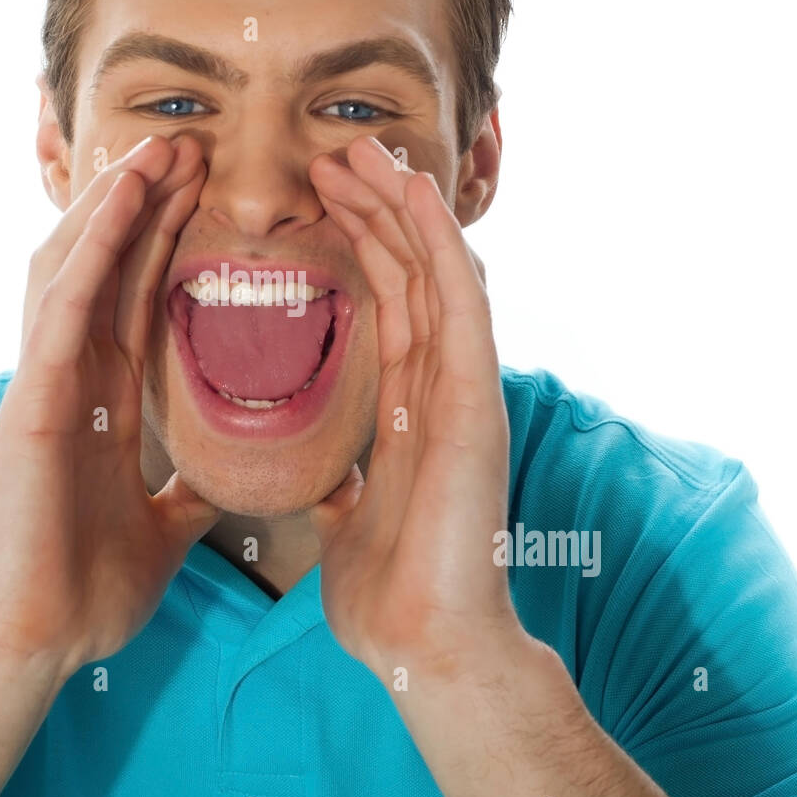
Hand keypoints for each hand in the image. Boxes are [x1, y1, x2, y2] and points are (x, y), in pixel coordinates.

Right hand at [0, 134, 218, 672]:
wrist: (33, 645)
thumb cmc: (82, 592)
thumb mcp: (161, 531)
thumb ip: (186, 494)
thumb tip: (222, 482)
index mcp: (104, 403)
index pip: (138, 299)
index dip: (166, 241)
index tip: (203, 192)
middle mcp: (74, 379)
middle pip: (111, 268)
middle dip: (146, 203)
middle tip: (189, 145)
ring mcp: (49, 383)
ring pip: (79, 268)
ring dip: (116, 204)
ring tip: (158, 148)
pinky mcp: (35, 400)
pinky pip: (66, 307)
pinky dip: (93, 248)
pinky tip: (123, 200)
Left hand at [306, 135, 519, 683]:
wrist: (424, 646)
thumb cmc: (391, 591)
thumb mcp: (350, 519)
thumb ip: (347, 484)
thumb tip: (327, 481)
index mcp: (411, 407)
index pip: (387, 304)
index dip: (358, 245)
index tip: (320, 200)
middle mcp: (442, 386)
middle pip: (409, 274)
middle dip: (373, 210)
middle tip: (332, 156)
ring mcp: (464, 388)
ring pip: (436, 272)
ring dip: (402, 206)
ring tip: (365, 151)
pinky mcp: (475, 398)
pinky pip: (459, 300)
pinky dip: (439, 240)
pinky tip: (413, 189)